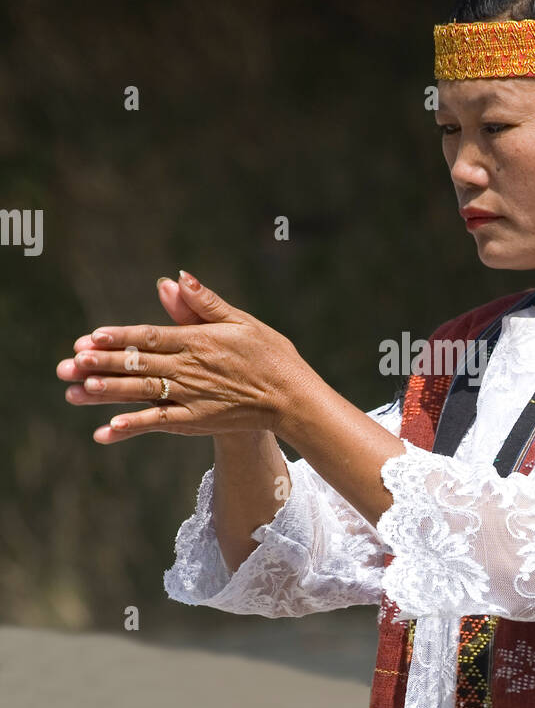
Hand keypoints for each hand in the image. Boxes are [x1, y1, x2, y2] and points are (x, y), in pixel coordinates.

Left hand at [57, 271, 306, 443]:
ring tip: (77, 391)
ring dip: (109, 393)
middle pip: (138, 364)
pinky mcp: (196, 421)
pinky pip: (159, 423)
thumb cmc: (270, 354)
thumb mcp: (241, 320)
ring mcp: (192, 396)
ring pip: (143, 393)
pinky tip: (108, 430)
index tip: (90, 336)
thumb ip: (204, 302)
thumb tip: (176, 277)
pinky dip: (134, 427)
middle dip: (101, 364)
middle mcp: (190, 368)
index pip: (150, 336)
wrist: (292, 398)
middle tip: (69, 363)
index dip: (118, 337)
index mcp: (198, 340)